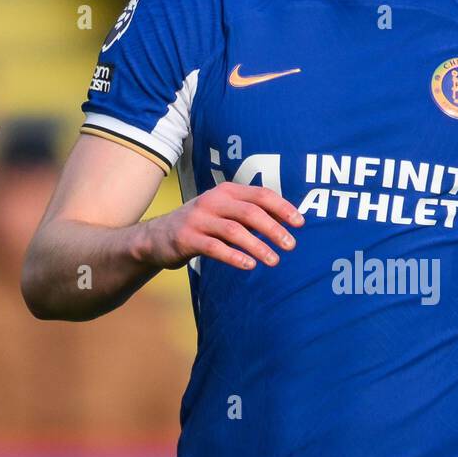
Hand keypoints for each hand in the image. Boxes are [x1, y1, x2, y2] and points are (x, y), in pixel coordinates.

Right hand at [142, 183, 303, 270]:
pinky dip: (234, 256)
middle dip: (274, 229)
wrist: (156, 236)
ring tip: (274, 260)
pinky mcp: (187, 239)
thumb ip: (249, 212)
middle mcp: (213, 201)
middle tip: (291, 246)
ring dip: (258, 246)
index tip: (300, 223)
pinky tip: (249, 265)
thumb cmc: (201, 224)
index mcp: (226, 191)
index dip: (282, 208)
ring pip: (235, 231)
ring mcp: (198, 219)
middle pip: (250, 212)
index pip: (261, 194)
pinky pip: (215, 248)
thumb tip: (287, 222)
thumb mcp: (224, 211)